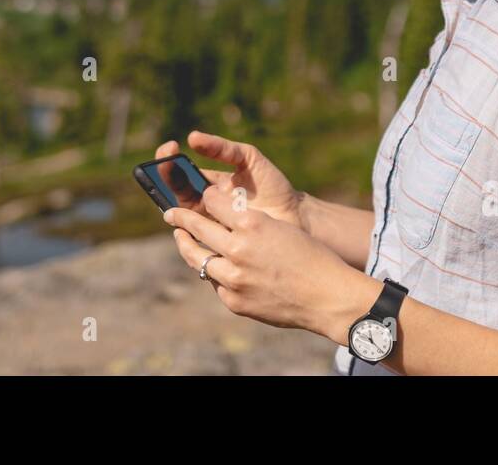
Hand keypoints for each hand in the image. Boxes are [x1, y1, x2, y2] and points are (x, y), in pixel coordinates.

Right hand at [155, 131, 305, 230]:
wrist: (295, 215)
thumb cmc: (272, 186)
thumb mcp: (248, 158)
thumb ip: (223, 149)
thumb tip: (193, 137)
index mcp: (210, 184)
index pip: (180, 172)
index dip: (170, 160)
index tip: (171, 147)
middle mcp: (205, 205)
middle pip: (175, 192)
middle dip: (165, 174)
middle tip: (167, 162)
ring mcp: (210, 226)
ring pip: (180, 217)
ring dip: (172, 202)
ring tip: (175, 183)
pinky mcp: (218, 245)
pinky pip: (195, 239)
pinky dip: (187, 230)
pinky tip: (186, 216)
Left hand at [164, 184, 376, 340]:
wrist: (327, 297)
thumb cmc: (311, 257)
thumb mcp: (279, 229)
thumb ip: (249, 225)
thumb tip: (224, 221)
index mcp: (251, 224)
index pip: (213, 202)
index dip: (207, 197)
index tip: (201, 195)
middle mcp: (237, 249)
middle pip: (197, 227)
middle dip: (181, 218)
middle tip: (170, 213)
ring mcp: (233, 278)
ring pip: (196, 258)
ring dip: (186, 245)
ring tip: (180, 237)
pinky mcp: (233, 301)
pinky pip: (214, 282)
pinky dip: (213, 272)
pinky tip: (211, 267)